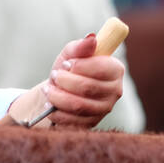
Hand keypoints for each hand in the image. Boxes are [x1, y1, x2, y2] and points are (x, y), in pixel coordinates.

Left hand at [4, 34, 124, 129]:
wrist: (58, 92)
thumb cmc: (68, 70)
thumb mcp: (71, 54)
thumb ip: (80, 46)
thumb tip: (91, 39)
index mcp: (115, 70)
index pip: (102, 68)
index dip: (80, 66)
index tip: (65, 64)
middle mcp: (115, 91)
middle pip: (88, 87)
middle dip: (65, 81)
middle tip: (54, 76)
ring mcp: (105, 109)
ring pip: (79, 105)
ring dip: (58, 97)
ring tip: (48, 89)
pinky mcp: (92, 123)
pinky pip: (73, 120)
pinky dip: (57, 112)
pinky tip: (50, 104)